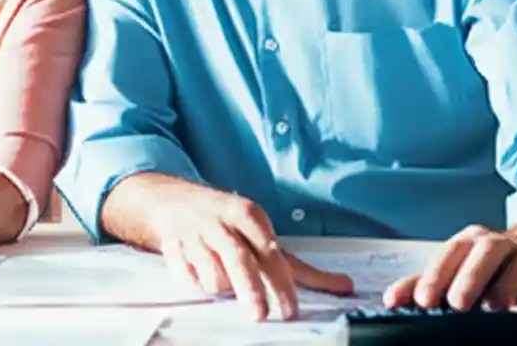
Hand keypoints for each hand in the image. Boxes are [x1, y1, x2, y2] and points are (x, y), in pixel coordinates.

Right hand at [151, 187, 352, 321]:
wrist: (173, 200)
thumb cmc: (227, 221)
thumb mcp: (263, 236)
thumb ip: (299, 267)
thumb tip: (344, 285)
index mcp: (247, 214)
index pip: (269, 252)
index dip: (280, 283)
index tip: (289, 309)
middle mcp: (221, 222)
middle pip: (238, 259)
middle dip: (250, 289)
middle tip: (261, 315)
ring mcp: (194, 233)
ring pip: (210, 271)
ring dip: (219, 284)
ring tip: (222, 283)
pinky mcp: (172, 245)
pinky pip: (185, 274)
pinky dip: (193, 279)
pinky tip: (197, 273)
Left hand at [383, 224, 516, 323]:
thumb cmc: (482, 268)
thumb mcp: (450, 270)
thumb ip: (419, 284)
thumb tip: (392, 300)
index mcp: (468, 242)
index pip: (450, 253)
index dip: (434, 276)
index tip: (423, 300)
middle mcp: (498, 246)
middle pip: (485, 254)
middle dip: (469, 279)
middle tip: (457, 304)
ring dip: (505, 288)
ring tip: (492, 308)